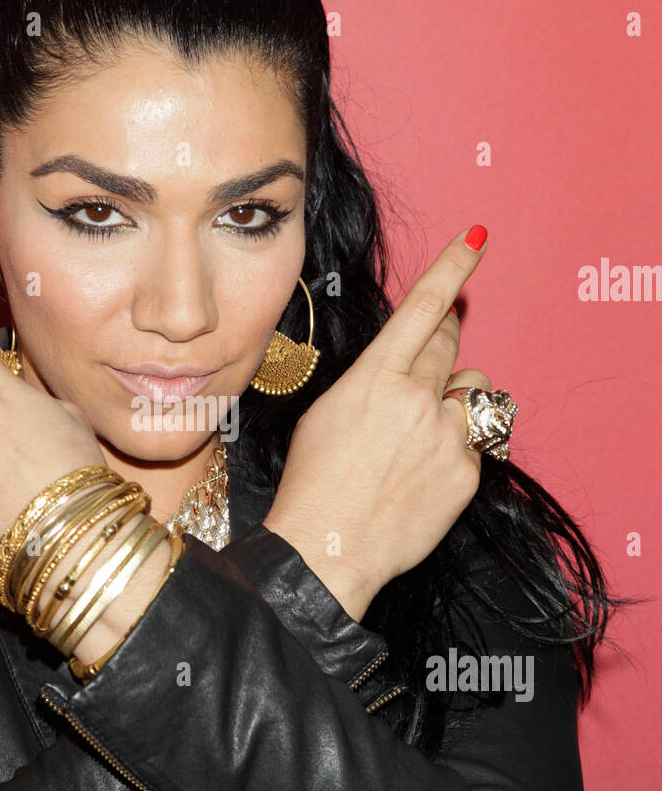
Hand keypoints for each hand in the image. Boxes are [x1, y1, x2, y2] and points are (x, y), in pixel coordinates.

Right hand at [263, 225, 492, 620]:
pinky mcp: (466, 473)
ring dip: (455, 399)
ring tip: (422, 433)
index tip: (476, 241)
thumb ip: (376, 381)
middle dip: (444, 338)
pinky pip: (475, 441)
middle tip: (430, 357)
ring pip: (472, 392)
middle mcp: (417, 399)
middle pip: (449, 343)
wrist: (327, 549)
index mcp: (375, 378)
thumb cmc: (313, 483)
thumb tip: (407, 366)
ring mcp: (446, 436)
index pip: (423, 309)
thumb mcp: (328, 413)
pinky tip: (423, 474)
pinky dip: (455, 448)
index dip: (452, 269)